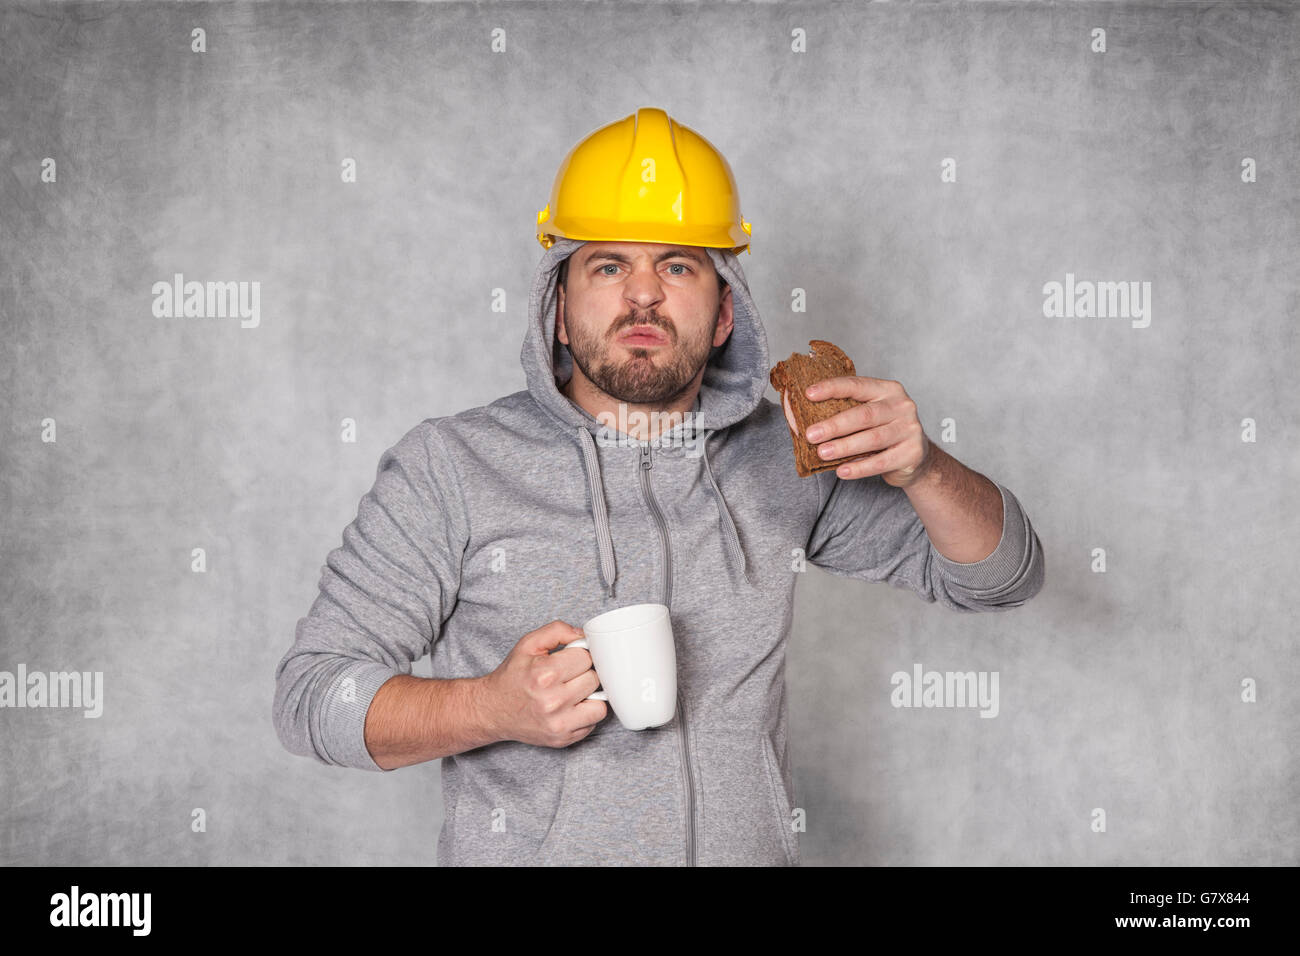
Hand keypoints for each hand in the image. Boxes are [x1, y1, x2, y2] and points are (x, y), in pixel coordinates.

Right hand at [481, 620, 607, 747]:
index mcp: (545, 674)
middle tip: (567, 676)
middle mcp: (553, 701)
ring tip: (572, 692)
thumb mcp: (529, 644)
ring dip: (589, 696)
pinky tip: (569, 708)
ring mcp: (559, 724)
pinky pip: (592, 723)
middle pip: (594, 680)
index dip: (578, 656)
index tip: (568, 660)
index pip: (586, 658)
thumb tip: (585, 636)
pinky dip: (585, 714)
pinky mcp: (562, 739)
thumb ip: (558, 631)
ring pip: (600, 705)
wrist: (492, 710)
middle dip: (583, 674)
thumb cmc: (512, 676)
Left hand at [801, 376, 932, 486]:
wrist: (917, 457)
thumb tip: (798, 414)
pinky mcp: (912, 453)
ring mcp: (910, 429)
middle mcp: (902, 406)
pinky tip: (842, 471)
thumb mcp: (868, 416)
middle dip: (834, 425)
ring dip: (844, 447)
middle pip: (864, 414)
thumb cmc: (882, 431)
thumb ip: (842, 411)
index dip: (832, 388)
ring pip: (872, 438)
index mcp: (887, 389)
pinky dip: (860, 467)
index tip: (808, 394)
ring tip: (822, 453)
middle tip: (810, 435)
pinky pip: (881, 462)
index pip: (856, 385)